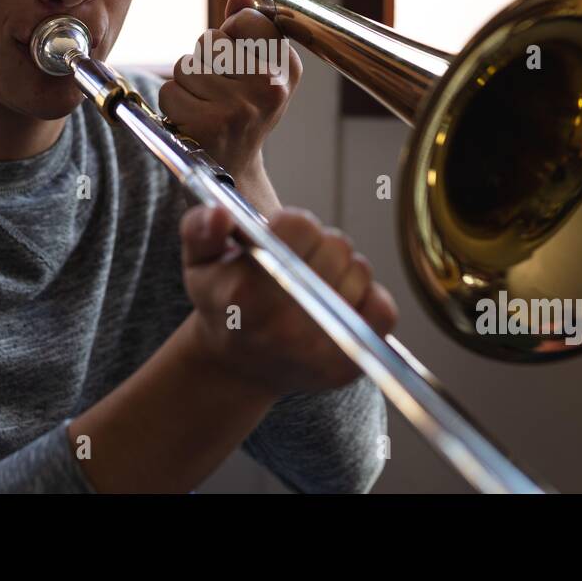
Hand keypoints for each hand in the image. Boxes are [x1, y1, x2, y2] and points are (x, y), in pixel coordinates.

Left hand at [159, 0, 303, 183]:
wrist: (232, 169)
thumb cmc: (242, 110)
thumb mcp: (255, 69)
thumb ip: (247, 28)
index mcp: (287, 68)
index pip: (248, 19)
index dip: (231, 33)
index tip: (237, 57)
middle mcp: (270, 87)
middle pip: (211, 41)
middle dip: (205, 61)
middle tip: (219, 90)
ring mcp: (240, 107)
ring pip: (186, 65)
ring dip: (186, 84)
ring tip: (205, 105)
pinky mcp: (208, 124)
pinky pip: (169, 91)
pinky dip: (173, 104)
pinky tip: (192, 121)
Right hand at [178, 203, 399, 397]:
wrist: (239, 367)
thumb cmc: (222, 304)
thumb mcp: (198, 263)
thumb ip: (200, 229)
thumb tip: (219, 213)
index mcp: (247, 292)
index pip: (300, 225)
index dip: (292, 225)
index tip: (281, 238)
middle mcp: (285, 323)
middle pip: (336, 245)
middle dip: (319, 246)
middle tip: (298, 263)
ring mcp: (318, 348)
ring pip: (360, 271)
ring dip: (342, 271)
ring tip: (315, 284)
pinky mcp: (347, 365)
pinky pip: (383, 309)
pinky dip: (368, 299)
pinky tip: (338, 302)